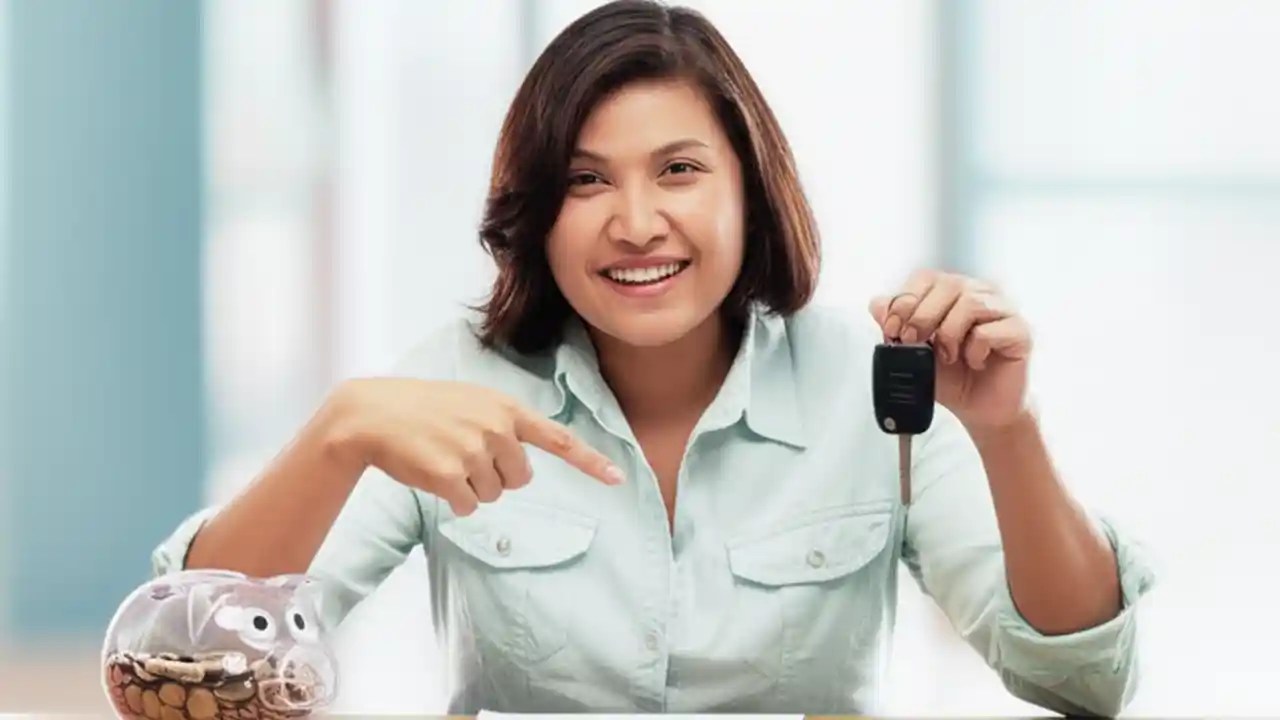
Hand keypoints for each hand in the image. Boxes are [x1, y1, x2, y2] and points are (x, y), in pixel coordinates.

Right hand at [325, 379, 623, 515]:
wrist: (371, 413)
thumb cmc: (422, 409)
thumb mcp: (470, 402)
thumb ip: (501, 425)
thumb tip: (521, 468)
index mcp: (505, 409)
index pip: (557, 438)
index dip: (589, 462)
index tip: (617, 478)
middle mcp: (495, 428)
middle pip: (519, 480)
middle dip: (495, 476)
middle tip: (462, 455)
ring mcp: (472, 451)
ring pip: (492, 495)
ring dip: (470, 487)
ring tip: (442, 458)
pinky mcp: (449, 475)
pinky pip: (467, 507)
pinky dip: (452, 500)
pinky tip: (432, 475)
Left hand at [870, 270, 1032, 430]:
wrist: (980, 409)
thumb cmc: (953, 377)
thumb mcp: (913, 353)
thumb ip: (895, 327)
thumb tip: (877, 304)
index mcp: (953, 293)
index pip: (926, 277)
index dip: (906, 300)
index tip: (892, 329)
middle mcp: (979, 293)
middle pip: (948, 285)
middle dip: (922, 316)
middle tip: (914, 342)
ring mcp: (1003, 310)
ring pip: (971, 302)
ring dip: (949, 333)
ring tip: (948, 356)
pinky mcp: (1020, 332)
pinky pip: (990, 330)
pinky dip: (974, 349)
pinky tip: (974, 362)